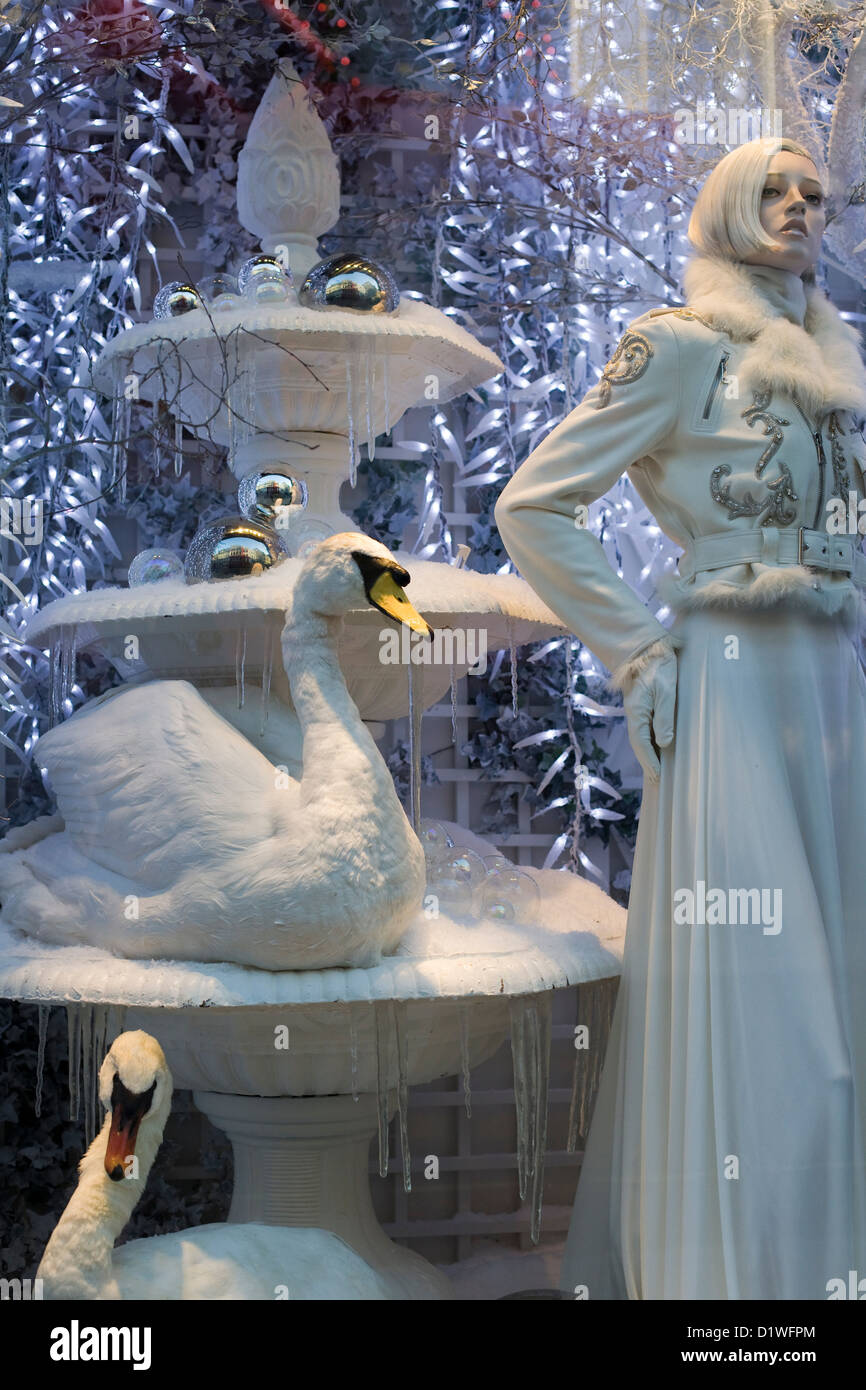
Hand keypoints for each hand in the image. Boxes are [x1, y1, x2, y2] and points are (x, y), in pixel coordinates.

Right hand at [622, 648, 676, 781]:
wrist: (648, 646)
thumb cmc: (659, 666)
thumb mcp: (666, 690)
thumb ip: (665, 717)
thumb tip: (665, 743)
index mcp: (637, 712)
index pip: (642, 744)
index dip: (650, 762)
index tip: (658, 778)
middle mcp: (635, 713)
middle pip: (639, 743)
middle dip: (648, 762)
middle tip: (658, 781)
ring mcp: (638, 709)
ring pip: (642, 737)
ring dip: (649, 753)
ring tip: (658, 770)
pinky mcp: (644, 703)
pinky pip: (646, 728)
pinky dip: (651, 741)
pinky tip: (659, 746)